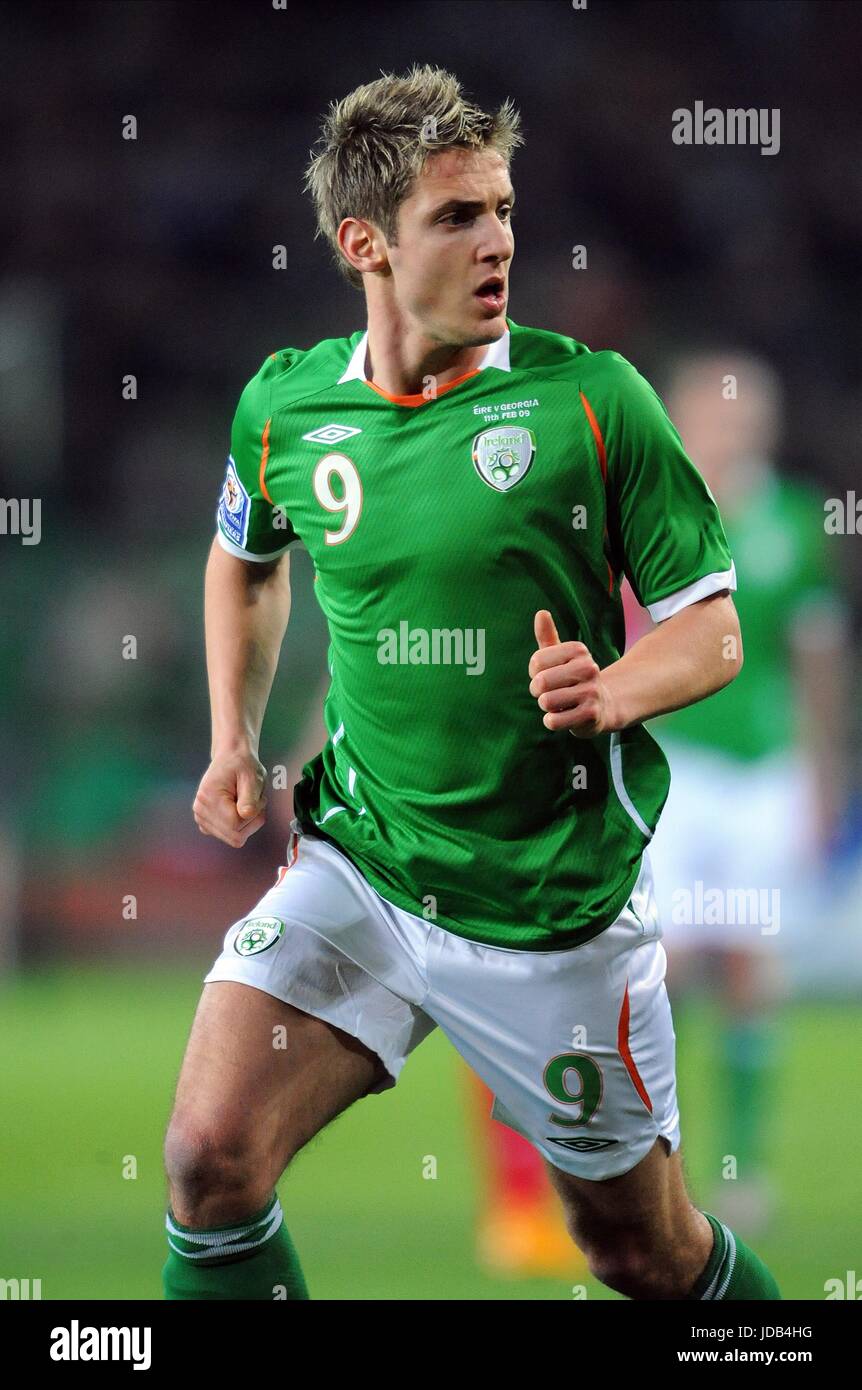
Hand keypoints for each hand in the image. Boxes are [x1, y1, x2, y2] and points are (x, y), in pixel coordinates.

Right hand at [193, 749, 267, 847]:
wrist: (230, 759)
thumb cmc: (241, 765)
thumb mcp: (251, 777)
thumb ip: (249, 798)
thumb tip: (246, 814)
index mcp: (209, 797)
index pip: (235, 825)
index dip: (254, 816)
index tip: (258, 800)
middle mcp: (201, 810)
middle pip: (234, 836)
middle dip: (251, 822)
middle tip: (255, 802)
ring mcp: (201, 818)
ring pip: (232, 838)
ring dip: (246, 824)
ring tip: (246, 803)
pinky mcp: (206, 823)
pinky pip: (229, 835)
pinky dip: (239, 826)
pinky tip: (239, 809)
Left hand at [528, 610, 613, 736]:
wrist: (603, 705)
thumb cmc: (572, 678)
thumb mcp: (561, 657)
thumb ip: (547, 637)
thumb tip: (541, 613)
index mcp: (578, 650)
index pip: (536, 661)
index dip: (534, 672)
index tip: (547, 675)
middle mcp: (588, 668)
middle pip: (541, 682)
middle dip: (537, 691)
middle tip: (550, 692)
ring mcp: (591, 692)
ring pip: (546, 702)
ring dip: (546, 707)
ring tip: (559, 704)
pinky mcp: (591, 715)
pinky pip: (553, 721)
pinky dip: (552, 721)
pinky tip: (563, 716)